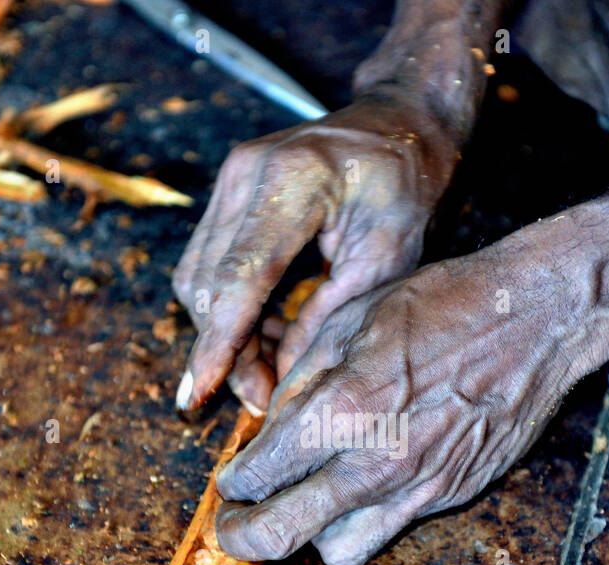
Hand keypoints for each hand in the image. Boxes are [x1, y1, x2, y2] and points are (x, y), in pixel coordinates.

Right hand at [172, 94, 461, 413]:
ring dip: (225, 333)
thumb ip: (331, 316)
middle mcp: (246, 174)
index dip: (217, 344)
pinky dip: (231, 306)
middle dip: (227, 351)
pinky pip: (211, 262)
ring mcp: (230, 178)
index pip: (238, 278)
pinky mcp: (230, 190)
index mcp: (293, 182)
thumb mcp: (389, 256)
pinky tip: (264, 334)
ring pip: (200, 278)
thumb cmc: (410, 183)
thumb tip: (281, 374)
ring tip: (266, 371)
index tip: (198, 394)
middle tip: (262, 398)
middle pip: (210, 285)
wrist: (403, 121)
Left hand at [213, 239, 608, 564]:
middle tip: (233, 528)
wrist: (536, 320)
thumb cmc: (444, 307)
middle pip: (283, 534)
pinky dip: (365, 518)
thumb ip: (299, 384)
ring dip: (312, 533)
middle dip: (244, 537)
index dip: (230, 484)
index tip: (229, 480)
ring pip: (339, 552)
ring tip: (308, 504)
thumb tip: (269, 431)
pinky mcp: (452, 496)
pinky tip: (364, 483)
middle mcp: (377, 463)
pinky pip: (390, 528)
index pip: (259, 474)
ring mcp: (419, 487)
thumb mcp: (349, 322)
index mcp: (342, 410)